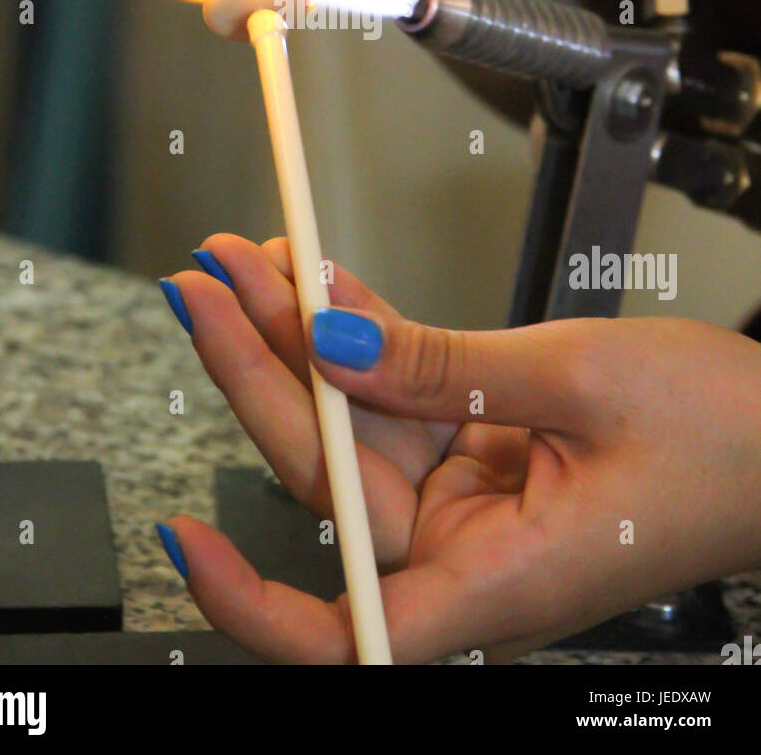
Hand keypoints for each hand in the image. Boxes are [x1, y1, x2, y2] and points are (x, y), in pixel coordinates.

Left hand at [158, 234, 760, 663]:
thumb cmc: (725, 436)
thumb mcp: (579, 380)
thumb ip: (444, 368)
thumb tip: (330, 347)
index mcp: (500, 580)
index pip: (351, 633)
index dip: (252, 602)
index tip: (184, 535)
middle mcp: (469, 550)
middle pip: (330, 474)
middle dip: (261, 370)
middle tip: (209, 281)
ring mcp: (468, 498)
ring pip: (352, 420)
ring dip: (300, 335)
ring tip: (251, 257)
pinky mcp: (476, 449)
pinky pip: (398, 393)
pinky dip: (362, 334)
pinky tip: (320, 278)